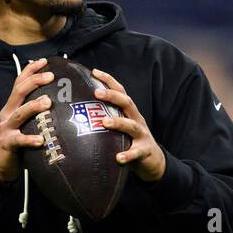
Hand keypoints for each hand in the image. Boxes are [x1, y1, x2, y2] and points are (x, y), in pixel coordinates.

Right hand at [0, 58, 54, 182]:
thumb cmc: (17, 143)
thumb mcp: (24, 123)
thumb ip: (34, 112)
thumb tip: (56, 102)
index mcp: (12, 106)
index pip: (19, 82)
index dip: (30, 70)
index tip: (44, 60)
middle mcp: (8, 113)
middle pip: (19, 92)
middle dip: (34, 81)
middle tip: (51, 76)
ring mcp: (6, 128)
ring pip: (19, 113)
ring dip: (33, 106)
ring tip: (47, 102)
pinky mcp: (7, 143)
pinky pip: (19, 140)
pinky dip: (29, 139)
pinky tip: (41, 139)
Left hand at [91, 67, 165, 181]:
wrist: (153, 160)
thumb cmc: (130, 141)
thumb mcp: (120, 127)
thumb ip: (106, 119)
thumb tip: (79, 114)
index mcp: (129, 112)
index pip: (120, 91)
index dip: (109, 80)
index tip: (94, 72)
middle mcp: (136, 119)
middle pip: (126, 103)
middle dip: (112, 96)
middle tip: (96, 93)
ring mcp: (142, 135)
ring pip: (131, 126)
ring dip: (118, 122)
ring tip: (105, 122)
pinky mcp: (145, 151)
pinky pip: (136, 152)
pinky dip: (128, 155)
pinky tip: (119, 157)